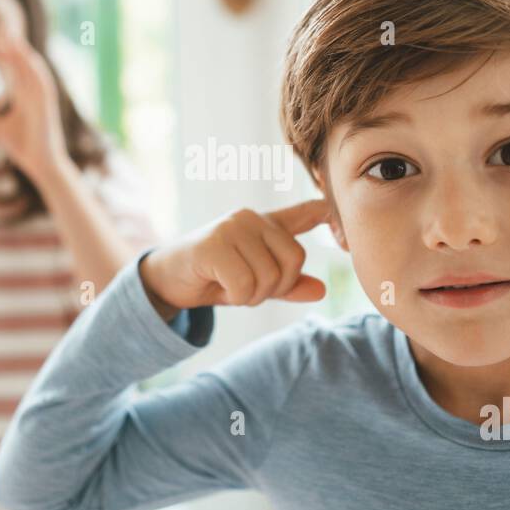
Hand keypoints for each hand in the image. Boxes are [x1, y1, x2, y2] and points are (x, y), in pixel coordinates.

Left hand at [0, 37, 68, 179]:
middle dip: (16, 50)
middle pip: (27, 67)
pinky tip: (28, 58)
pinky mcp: (49, 106)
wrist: (40, 163)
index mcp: (28, 99)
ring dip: (25, 55)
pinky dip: (36, 70)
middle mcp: (37, 96)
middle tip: (3, 34)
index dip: (10, 58)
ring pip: (35, 71)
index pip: (19, 73)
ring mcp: (44, 100)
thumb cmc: (22, 147)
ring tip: (13, 41)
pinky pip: (43, 83)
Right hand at [139, 198, 331, 319]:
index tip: (341, 221)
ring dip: (251, 296)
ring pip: (269, 276)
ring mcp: (233, 227)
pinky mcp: (214, 244)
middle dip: (274, 287)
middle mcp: (252, 218)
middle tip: (246, 288)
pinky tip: (216, 285)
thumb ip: (287, 283)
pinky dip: (235, 297)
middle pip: (294, 260)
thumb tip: (320, 291)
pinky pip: (245, 285)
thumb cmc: (214, 277)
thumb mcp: (256, 282)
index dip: (329, 215)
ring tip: (229, 285)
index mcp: (266, 223)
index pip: (307, 212)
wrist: (167, 279)